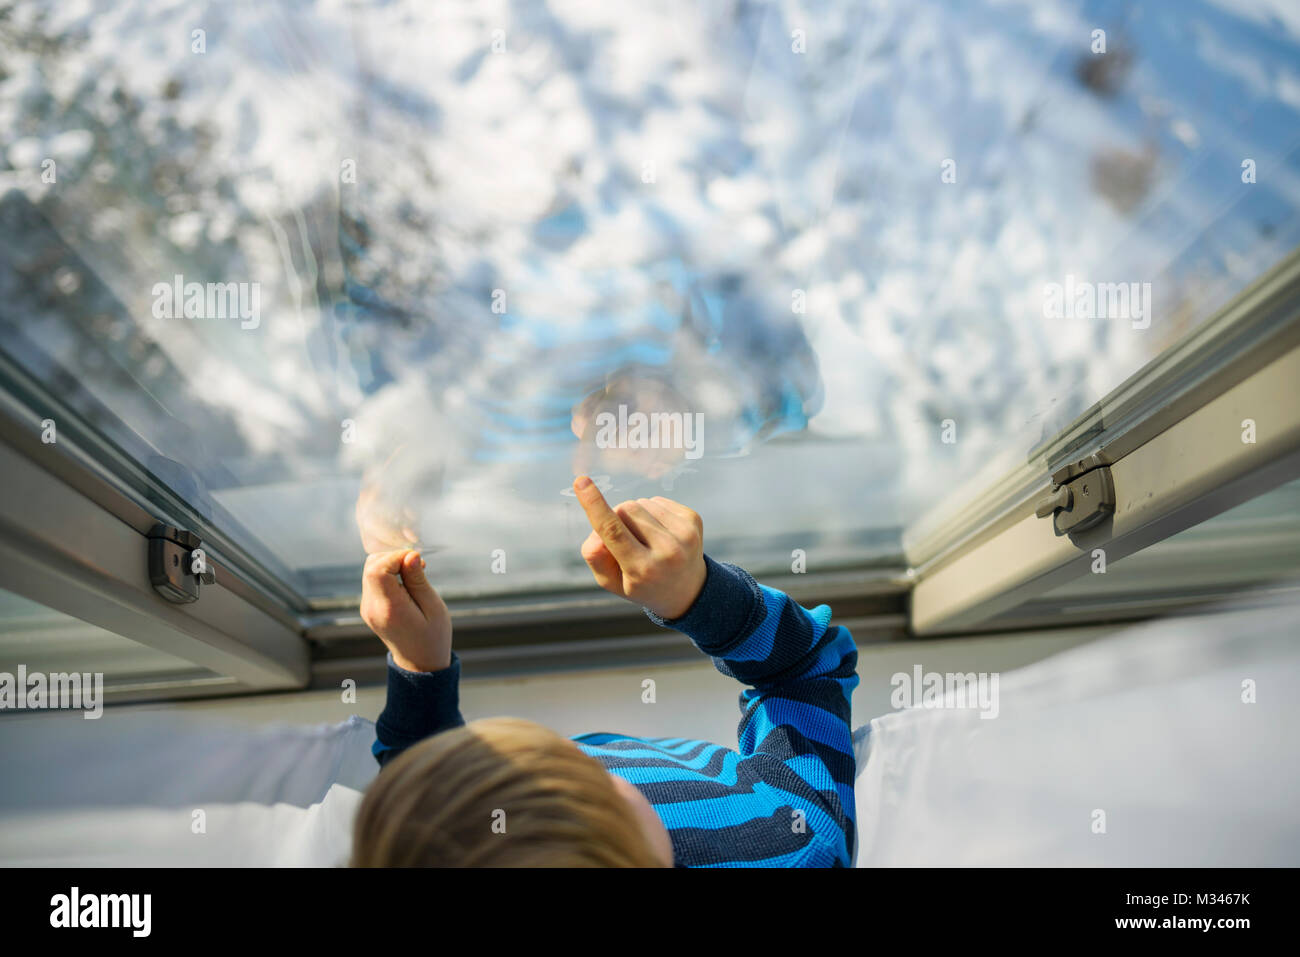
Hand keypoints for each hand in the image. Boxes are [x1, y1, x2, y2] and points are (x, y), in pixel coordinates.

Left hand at [360, 550, 451, 672]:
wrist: (420, 662)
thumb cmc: (433, 636)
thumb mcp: (433, 607)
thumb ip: (418, 580)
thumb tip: (410, 555)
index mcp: (389, 609)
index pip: (377, 570)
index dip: (396, 557)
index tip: (418, 561)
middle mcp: (372, 607)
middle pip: (371, 566)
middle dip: (394, 558)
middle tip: (419, 566)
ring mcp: (367, 608)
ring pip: (371, 570)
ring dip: (392, 565)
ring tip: (415, 574)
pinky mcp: (369, 607)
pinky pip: (374, 581)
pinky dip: (389, 575)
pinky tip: (407, 583)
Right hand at [573, 475, 706, 619]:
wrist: (687, 589)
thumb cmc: (641, 584)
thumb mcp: (611, 581)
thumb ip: (595, 557)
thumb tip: (597, 531)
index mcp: (642, 570)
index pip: (613, 531)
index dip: (595, 505)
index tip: (581, 482)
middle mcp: (667, 551)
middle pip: (625, 510)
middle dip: (617, 518)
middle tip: (625, 540)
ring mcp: (685, 534)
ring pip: (641, 503)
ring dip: (635, 516)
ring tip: (645, 539)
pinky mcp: (693, 519)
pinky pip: (657, 500)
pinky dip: (651, 512)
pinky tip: (659, 532)